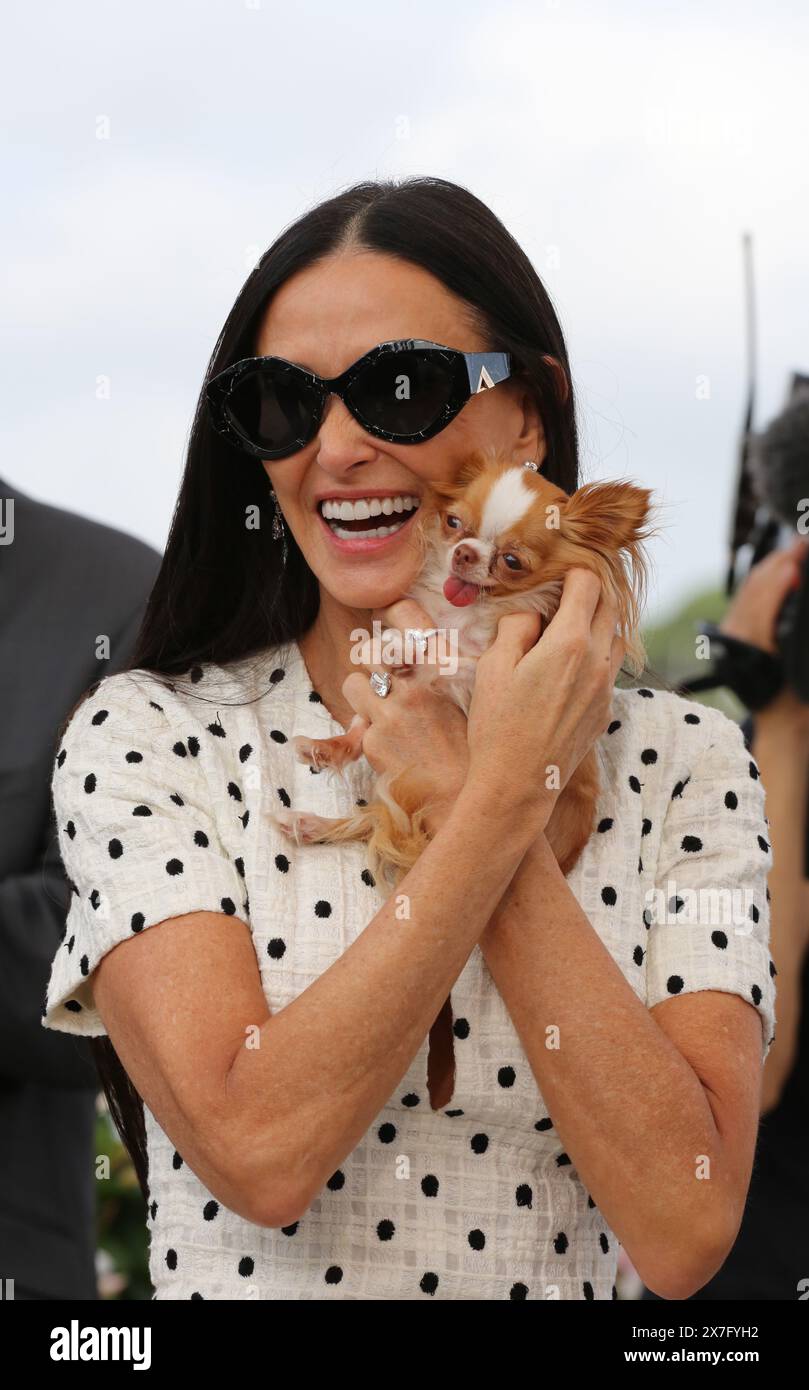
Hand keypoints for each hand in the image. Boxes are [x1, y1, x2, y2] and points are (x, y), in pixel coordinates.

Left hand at [341, 597, 469, 834]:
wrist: (463, 797)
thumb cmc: (473, 750)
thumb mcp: (471, 698)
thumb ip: (445, 672)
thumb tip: (426, 652)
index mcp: (444, 668)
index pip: (407, 616)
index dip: (391, 612)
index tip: (386, 615)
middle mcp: (415, 684)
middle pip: (372, 649)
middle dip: (374, 661)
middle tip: (386, 678)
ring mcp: (390, 712)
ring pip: (354, 682)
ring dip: (364, 695)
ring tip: (383, 711)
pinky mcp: (371, 740)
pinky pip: (358, 724)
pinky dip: (368, 732)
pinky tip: (391, 747)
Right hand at [465, 569, 624, 826]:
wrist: (517, 786)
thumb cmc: (497, 727)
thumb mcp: (493, 667)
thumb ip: (516, 627)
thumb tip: (531, 611)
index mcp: (569, 643)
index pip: (588, 583)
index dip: (571, 570)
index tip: (553, 571)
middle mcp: (596, 661)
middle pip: (610, 604)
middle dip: (589, 590)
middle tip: (560, 592)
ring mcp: (605, 687)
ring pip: (616, 635)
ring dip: (596, 622)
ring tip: (564, 626)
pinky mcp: (605, 709)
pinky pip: (609, 667)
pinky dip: (596, 652)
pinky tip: (566, 664)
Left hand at [719, 535, 808, 736]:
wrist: (776, 714)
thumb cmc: (793, 694)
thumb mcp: (797, 667)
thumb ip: (798, 638)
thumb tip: (796, 586)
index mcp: (751, 652)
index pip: (761, 612)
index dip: (776, 588)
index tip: (793, 567)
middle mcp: (736, 640)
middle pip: (754, 595)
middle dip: (777, 566)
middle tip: (800, 544)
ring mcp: (731, 633)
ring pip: (749, 591)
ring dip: (772, 566)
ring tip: (793, 547)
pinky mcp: (731, 628)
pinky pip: (746, 596)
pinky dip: (764, 576)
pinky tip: (779, 563)